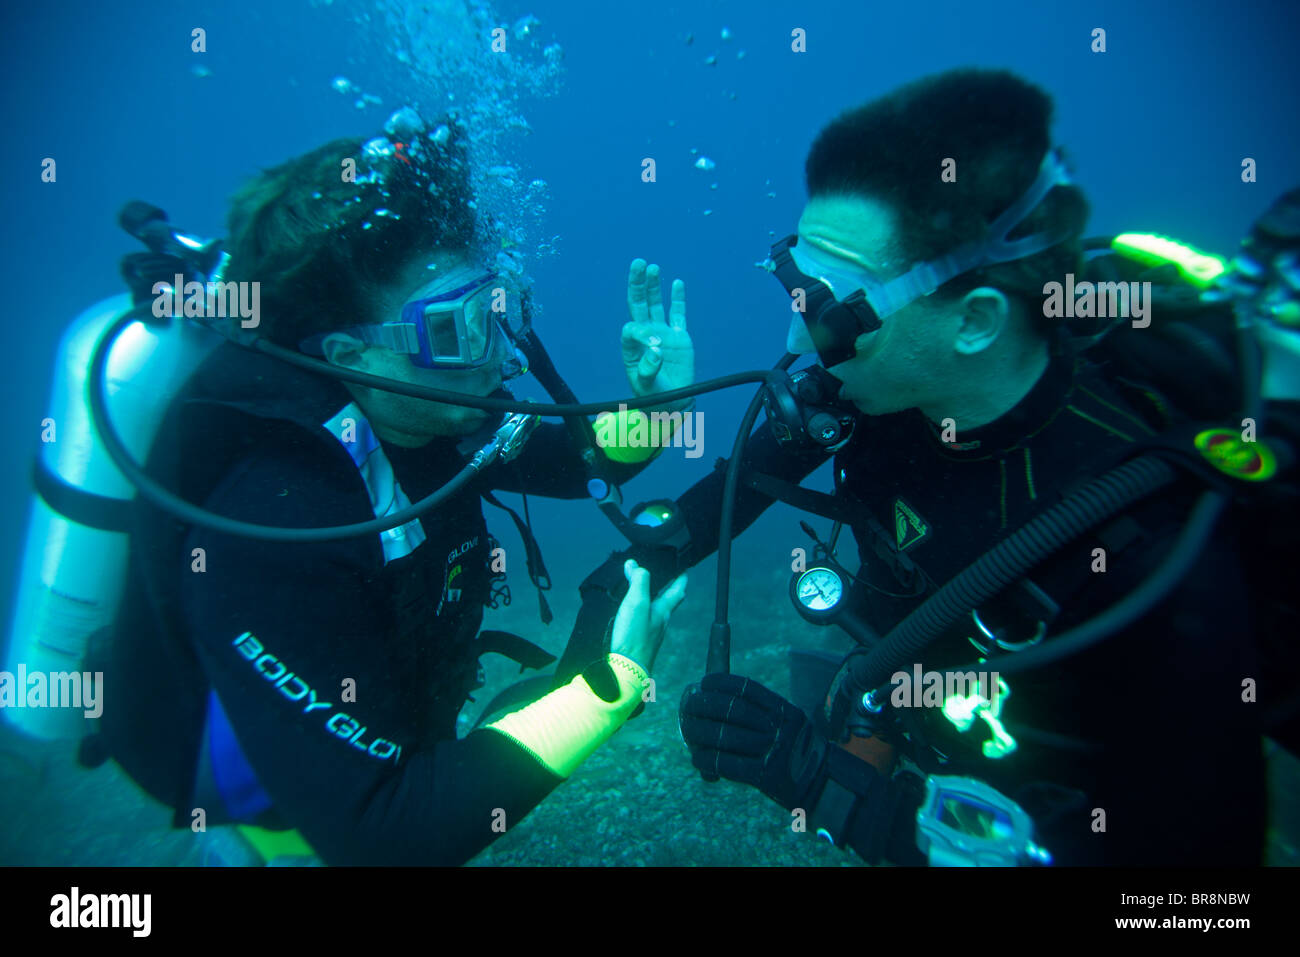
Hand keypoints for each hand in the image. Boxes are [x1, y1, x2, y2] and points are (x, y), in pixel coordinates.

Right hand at [608, 559, 686, 673]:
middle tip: (665, 575)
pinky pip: (645, 620)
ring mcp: (651, 632)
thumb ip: (639, 582)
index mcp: (663, 611)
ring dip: (653, 597)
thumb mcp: (637, 603)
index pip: (678, 589)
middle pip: (668, 600)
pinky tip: (632, 612)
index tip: (683, 566)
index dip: (681, 576)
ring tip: (645, 588)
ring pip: (656, 610)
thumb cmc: (634, 638)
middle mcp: (660, 621)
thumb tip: (636, 565)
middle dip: (667, 586)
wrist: (625, 669)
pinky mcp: (640, 640)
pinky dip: (641, 610)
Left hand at [623, 259, 693, 408]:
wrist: (673, 402)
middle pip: (638, 305)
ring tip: (651, 267)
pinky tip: (676, 283)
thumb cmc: (654, 396)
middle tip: (638, 263)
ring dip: (652, 286)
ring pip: (655, 304)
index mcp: (632, 348)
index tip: (655, 344)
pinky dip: (677, 299)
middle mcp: (645, 336)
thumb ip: (648, 369)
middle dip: (636, 284)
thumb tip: (655, 349)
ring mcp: (662, 334)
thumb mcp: (647, 387)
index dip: (640, 332)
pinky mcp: (678, 336)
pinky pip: (677, 314)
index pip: (631, 329)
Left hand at [678, 673, 827, 809]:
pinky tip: (697, 758)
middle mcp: (779, 728)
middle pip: (731, 710)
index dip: (721, 683)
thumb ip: (760, 715)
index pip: (747, 689)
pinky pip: (726, 763)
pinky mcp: (765, 776)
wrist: (820, 785)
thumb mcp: (787, 724)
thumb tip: (714, 702)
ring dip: (699, 734)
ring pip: (725, 737)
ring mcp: (773, 751)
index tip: (704, 682)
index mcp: (784, 711)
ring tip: (689, 734)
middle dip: (703, 706)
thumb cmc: (795, 752)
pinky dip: (707, 759)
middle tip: (688, 706)